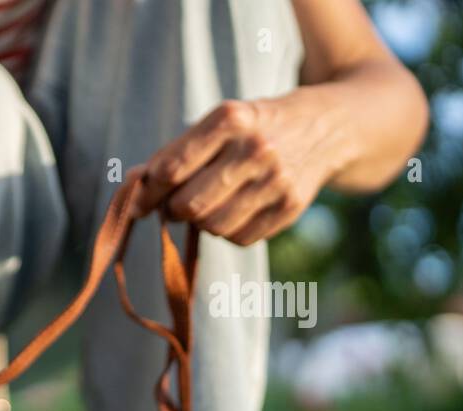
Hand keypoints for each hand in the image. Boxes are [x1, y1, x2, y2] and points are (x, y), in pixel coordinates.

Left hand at [133, 96, 336, 245]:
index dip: (147, 193)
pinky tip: (238, 208)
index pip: (170, 170)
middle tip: (178, 203)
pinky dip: (229, 231)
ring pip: (211, 227)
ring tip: (212, 201)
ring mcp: (276, 180)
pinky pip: (238, 239)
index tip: (139, 202)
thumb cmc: (256, 126)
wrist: (330, 124)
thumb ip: (174, 154)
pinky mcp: (290, 207)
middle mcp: (255, 148)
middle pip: (188, 206)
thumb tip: (132, 187)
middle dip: (175, 210)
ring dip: (202, 221)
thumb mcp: (220, 123)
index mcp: (230, 119)